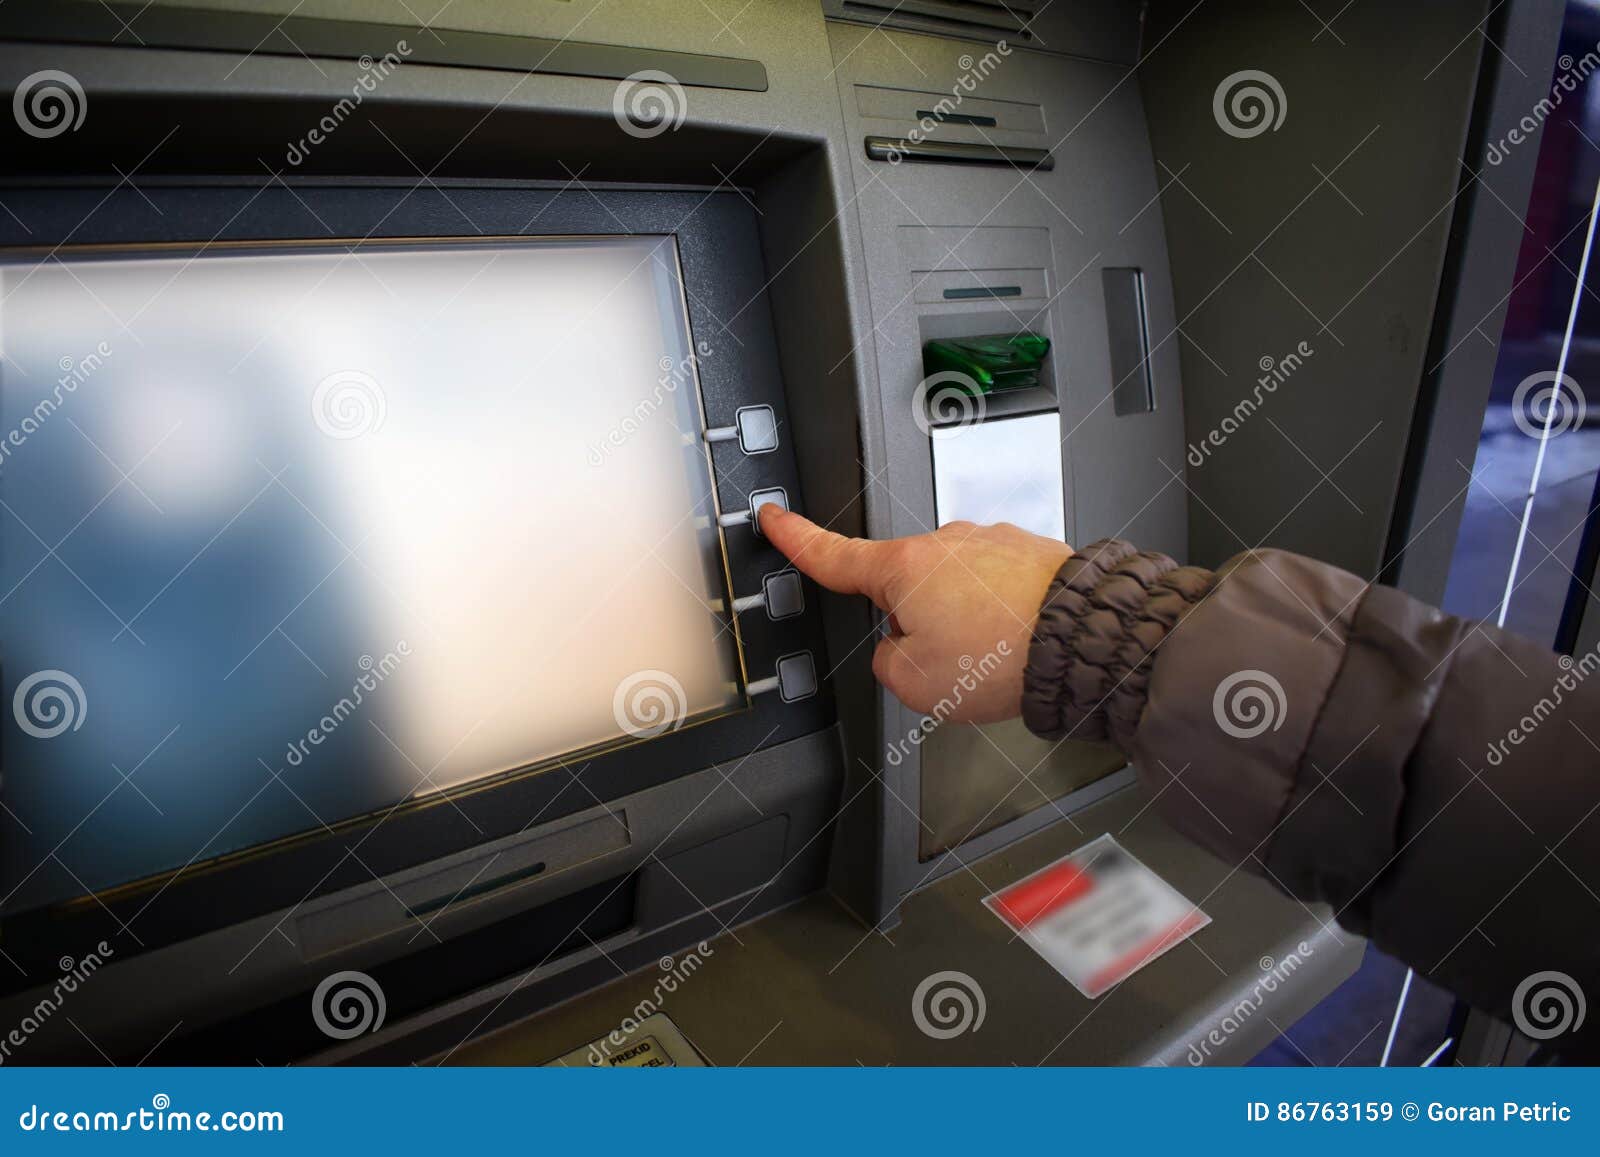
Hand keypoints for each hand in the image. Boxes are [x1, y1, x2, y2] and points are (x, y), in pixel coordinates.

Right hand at [758, 506, 1072, 722]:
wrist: (1083, 636)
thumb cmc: (1003, 654)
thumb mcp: (913, 683)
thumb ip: (887, 663)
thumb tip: (899, 648)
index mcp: (902, 568)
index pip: (831, 554)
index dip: (795, 539)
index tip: (775, 518)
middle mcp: (944, 543)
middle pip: (904, 588)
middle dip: (916, 626)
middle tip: (950, 664)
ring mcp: (988, 542)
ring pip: (954, 592)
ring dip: (966, 624)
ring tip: (997, 658)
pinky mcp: (1027, 552)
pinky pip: (996, 590)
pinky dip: (1000, 616)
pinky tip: (1018, 642)